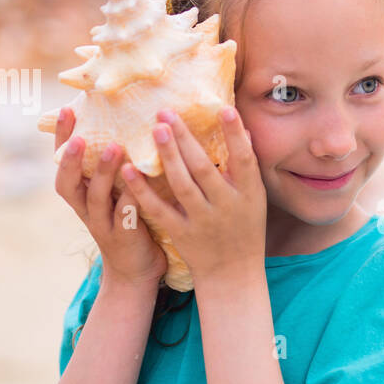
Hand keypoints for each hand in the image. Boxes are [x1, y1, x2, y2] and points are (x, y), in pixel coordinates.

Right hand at [53, 107, 167, 287]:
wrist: (136, 271)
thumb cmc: (127, 221)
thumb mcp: (114, 192)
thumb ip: (113, 166)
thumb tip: (124, 123)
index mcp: (81, 194)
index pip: (63, 163)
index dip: (62, 139)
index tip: (68, 109)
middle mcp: (85, 209)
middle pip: (67, 183)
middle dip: (71, 158)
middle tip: (80, 135)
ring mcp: (102, 224)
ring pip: (96, 198)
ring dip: (103, 173)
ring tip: (114, 148)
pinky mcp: (122, 238)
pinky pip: (124, 216)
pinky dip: (129, 198)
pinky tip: (138, 182)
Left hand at [120, 107, 265, 282]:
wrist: (232, 274)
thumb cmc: (245, 230)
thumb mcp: (254, 201)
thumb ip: (245, 169)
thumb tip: (243, 131)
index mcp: (248, 196)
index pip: (243, 161)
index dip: (236, 135)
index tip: (224, 109)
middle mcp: (226, 207)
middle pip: (204, 169)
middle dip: (186, 140)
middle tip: (167, 113)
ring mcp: (202, 221)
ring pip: (182, 185)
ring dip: (168, 156)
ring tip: (156, 129)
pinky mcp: (181, 233)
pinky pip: (159, 209)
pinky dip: (143, 190)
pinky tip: (129, 169)